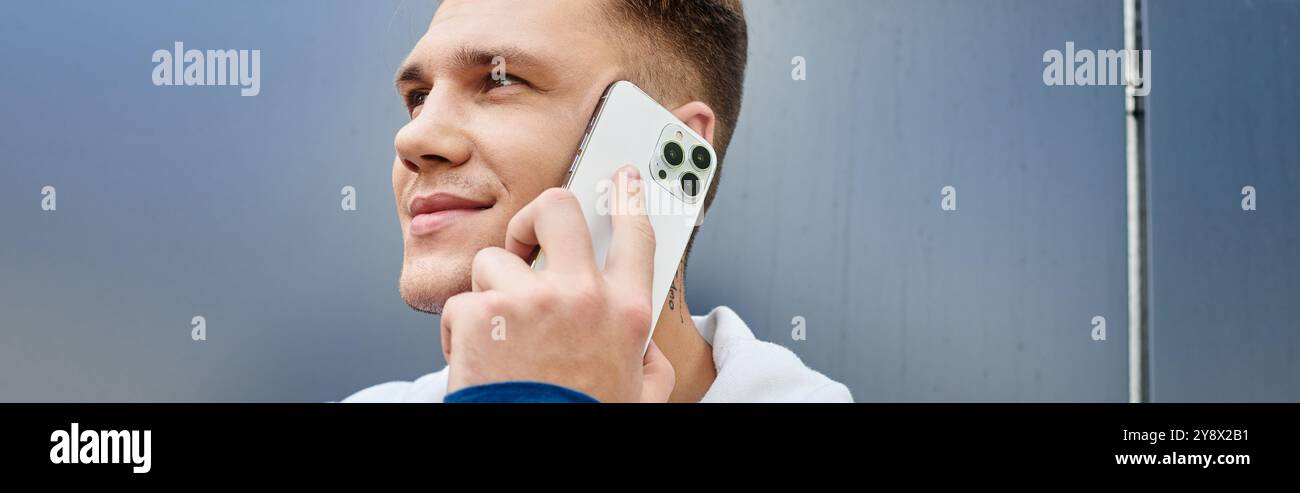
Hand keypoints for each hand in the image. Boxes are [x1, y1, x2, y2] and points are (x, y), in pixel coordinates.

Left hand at [441, 166, 673, 401]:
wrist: (535, 450)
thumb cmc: (585, 417)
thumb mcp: (640, 392)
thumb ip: (647, 357)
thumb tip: (644, 343)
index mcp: (625, 311)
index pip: (636, 234)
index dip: (628, 198)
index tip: (620, 180)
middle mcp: (581, 296)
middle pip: (557, 210)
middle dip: (535, 219)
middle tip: (528, 242)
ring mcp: (529, 301)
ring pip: (495, 262)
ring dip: (491, 295)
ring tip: (501, 336)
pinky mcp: (482, 315)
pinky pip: (462, 303)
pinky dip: (461, 332)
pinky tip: (478, 360)